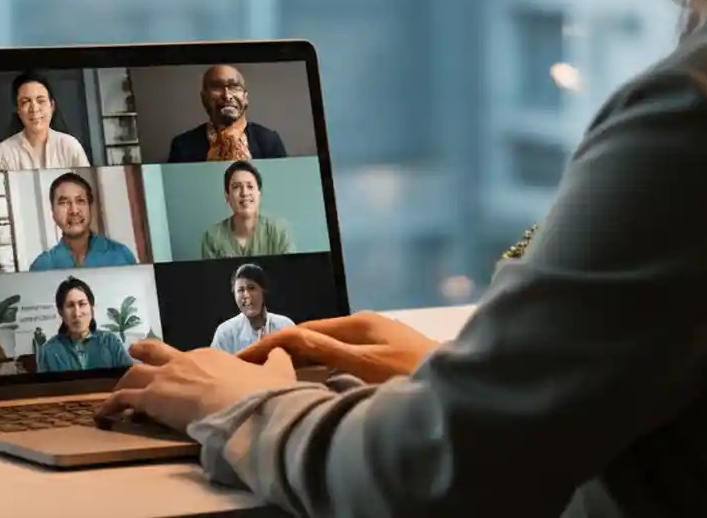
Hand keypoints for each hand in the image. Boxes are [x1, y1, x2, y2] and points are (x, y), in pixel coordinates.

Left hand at [95, 340, 296, 432]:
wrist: (244, 404)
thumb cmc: (261, 392)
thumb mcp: (277, 373)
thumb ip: (276, 362)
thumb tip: (282, 353)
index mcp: (211, 357)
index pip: (193, 359)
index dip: (188, 367)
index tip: (188, 374)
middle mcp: (185, 361)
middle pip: (157, 353)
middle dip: (146, 353)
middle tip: (136, 352)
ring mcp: (166, 378)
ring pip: (135, 374)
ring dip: (126, 382)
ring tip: (117, 392)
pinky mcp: (152, 398)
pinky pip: (124, 399)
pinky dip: (111, 405)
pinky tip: (103, 413)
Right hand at [237, 311, 439, 383]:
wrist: (463, 383)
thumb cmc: (416, 375)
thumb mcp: (368, 365)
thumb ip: (328, 352)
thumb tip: (290, 338)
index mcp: (357, 324)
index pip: (302, 331)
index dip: (271, 344)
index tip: (242, 357)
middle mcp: (363, 326)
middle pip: (312, 337)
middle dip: (280, 350)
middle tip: (248, 367)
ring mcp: (375, 339)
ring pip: (326, 348)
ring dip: (298, 359)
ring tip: (269, 373)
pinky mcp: (383, 355)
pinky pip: (340, 359)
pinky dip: (319, 367)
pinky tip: (310, 379)